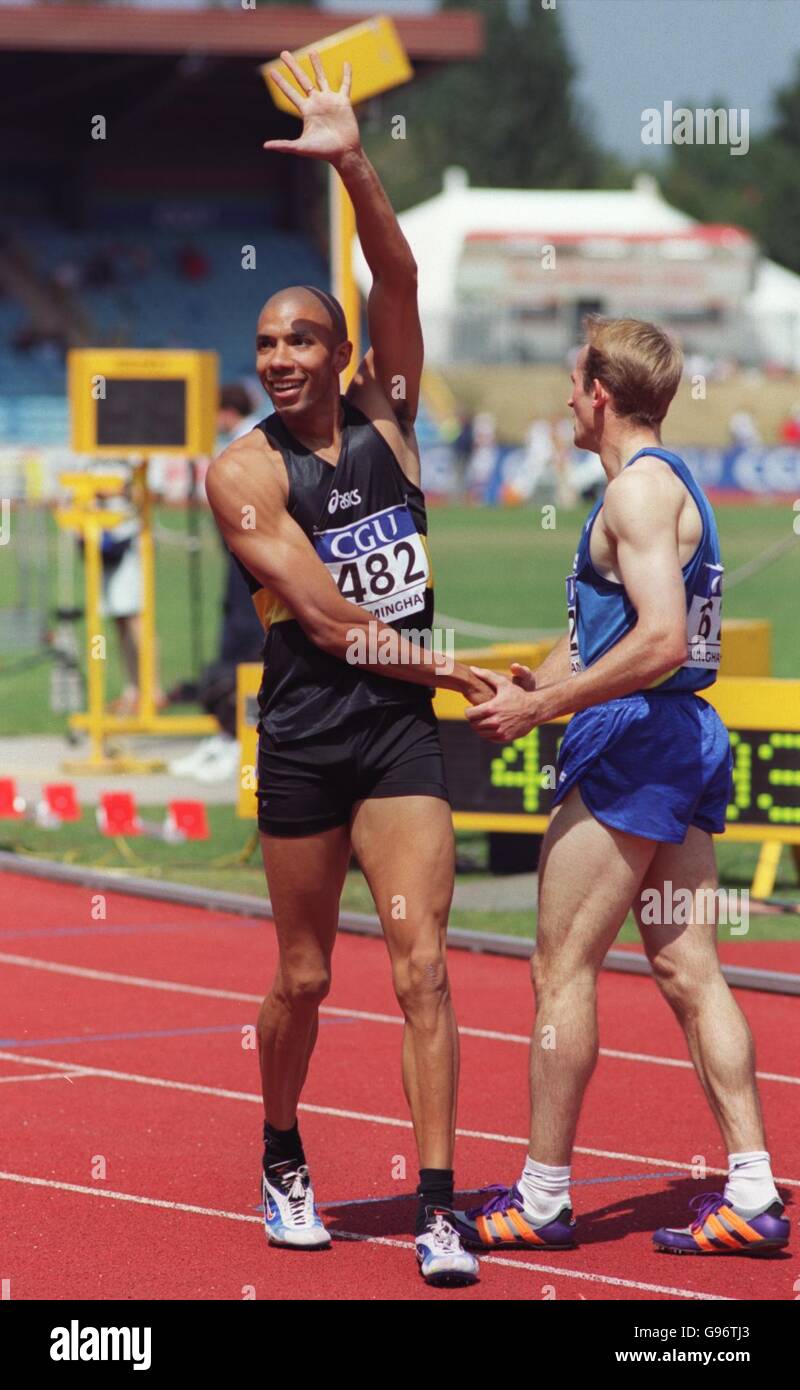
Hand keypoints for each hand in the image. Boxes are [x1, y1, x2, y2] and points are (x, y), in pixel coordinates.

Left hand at [264, 49, 360, 164]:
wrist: (343, 153)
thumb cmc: (323, 152)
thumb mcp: (301, 147)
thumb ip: (284, 145)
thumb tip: (265, 146)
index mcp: (306, 110)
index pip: (290, 93)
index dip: (281, 83)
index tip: (271, 72)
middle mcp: (316, 102)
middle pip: (302, 80)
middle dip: (293, 67)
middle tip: (283, 53)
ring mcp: (330, 100)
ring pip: (322, 78)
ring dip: (317, 64)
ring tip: (312, 51)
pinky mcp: (343, 102)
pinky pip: (345, 84)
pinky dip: (347, 74)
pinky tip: (346, 63)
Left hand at [464, 666, 541, 741]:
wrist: (535, 709)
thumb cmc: (518, 694)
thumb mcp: (503, 683)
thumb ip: (487, 675)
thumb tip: (472, 668)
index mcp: (491, 708)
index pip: (469, 714)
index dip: (468, 711)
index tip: (470, 709)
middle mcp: (495, 721)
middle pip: (473, 724)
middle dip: (473, 719)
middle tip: (476, 715)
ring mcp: (500, 731)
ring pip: (480, 732)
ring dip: (479, 727)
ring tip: (483, 719)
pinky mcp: (505, 738)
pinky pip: (490, 738)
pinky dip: (488, 733)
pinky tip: (491, 725)